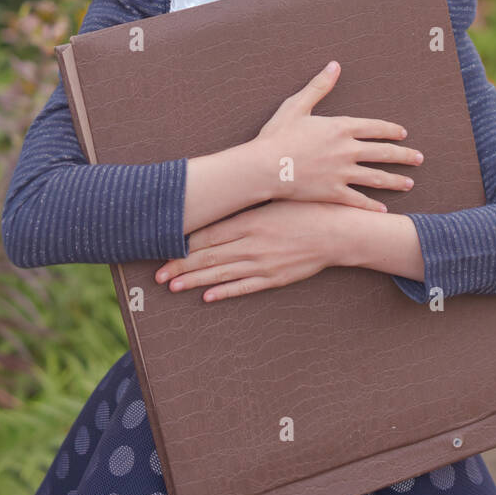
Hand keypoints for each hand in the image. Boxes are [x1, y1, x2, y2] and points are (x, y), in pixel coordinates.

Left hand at [155, 200, 348, 301]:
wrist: (338, 231)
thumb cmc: (306, 207)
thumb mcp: (275, 197)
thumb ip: (248, 201)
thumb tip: (222, 197)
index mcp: (250, 220)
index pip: (208, 234)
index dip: (183, 244)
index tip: (163, 247)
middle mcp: (253, 243)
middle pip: (209, 256)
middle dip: (180, 266)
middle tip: (157, 274)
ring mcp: (263, 263)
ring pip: (221, 274)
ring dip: (195, 281)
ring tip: (173, 287)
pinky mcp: (275, 278)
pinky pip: (244, 288)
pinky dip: (224, 292)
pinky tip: (207, 296)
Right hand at [254, 59, 422, 211]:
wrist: (264, 166)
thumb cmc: (277, 134)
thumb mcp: (297, 105)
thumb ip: (319, 86)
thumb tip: (335, 65)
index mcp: (341, 128)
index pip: (375, 127)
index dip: (391, 130)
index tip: (403, 134)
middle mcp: (346, 150)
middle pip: (383, 153)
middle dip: (404, 156)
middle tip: (419, 158)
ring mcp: (341, 174)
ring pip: (376, 178)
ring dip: (395, 181)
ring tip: (409, 184)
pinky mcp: (333, 193)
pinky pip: (358, 201)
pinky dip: (372, 206)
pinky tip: (383, 210)